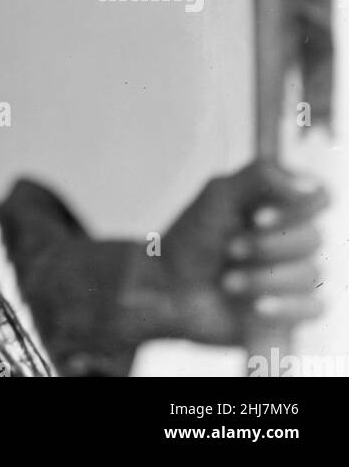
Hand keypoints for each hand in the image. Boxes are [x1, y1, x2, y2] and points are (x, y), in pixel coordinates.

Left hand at [144, 159, 327, 344]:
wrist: (169, 288)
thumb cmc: (190, 238)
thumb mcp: (219, 194)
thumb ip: (263, 177)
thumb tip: (310, 184)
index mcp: (278, 204)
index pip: (319, 196)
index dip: (299, 206)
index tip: (258, 217)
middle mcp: (291, 237)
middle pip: (314, 237)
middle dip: (267, 245)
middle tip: (230, 249)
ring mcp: (293, 274)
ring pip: (310, 274)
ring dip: (263, 278)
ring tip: (228, 281)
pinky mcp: (293, 310)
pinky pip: (313, 308)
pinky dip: (286, 306)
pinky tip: (258, 307)